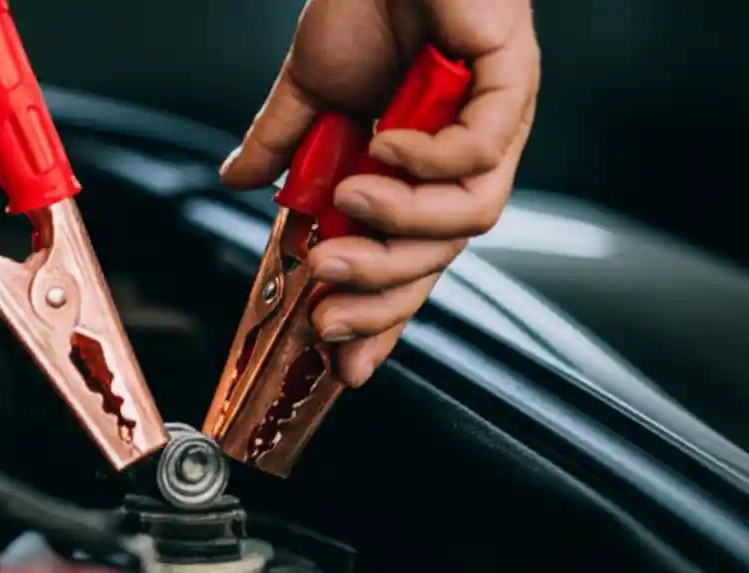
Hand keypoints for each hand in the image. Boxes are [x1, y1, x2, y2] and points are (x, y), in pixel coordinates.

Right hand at [220, 0, 538, 387]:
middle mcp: (463, 159)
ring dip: (400, 225)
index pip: (408, 261)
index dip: (380, 316)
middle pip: (441, 257)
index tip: (340, 361)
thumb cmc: (368, 1)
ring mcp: (493, 125)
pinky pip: (477, 154)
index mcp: (419, 171)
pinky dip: (425, 162)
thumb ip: (281, 143)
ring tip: (349, 203)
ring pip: (467, 220)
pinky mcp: (511, 81)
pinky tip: (386, 143)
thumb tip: (237, 181)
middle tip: (327, 311)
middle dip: (382, 293)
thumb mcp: (309, 92)